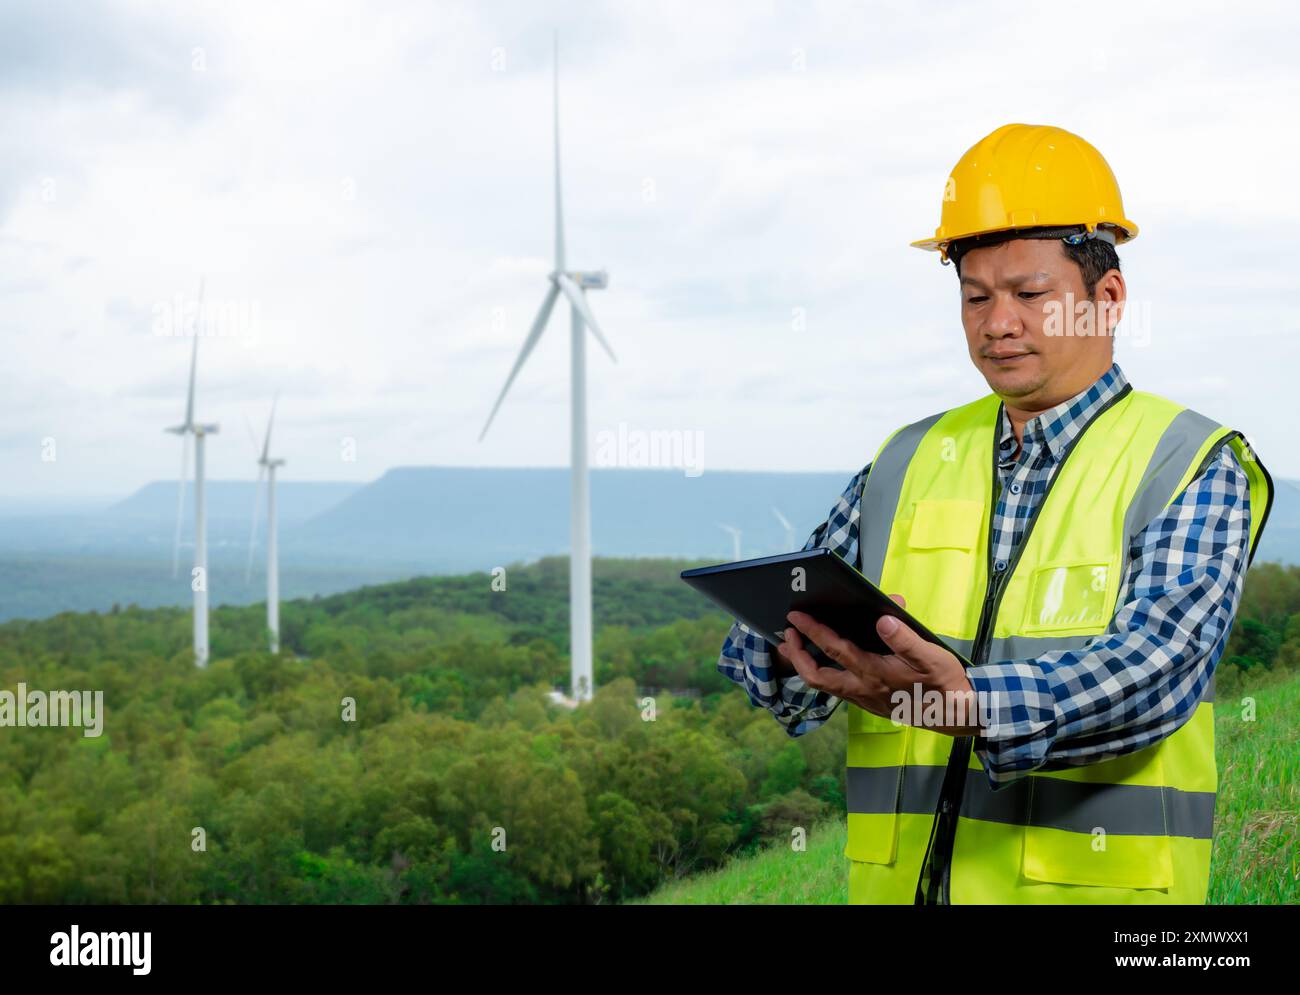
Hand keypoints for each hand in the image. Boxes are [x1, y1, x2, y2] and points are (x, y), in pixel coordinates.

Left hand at [778, 595, 982, 736]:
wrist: (957, 714)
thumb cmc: (944, 683)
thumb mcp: (931, 656)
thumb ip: (905, 639)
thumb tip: (883, 620)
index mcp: (876, 674)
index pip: (835, 650)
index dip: (813, 632)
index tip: (796, 617)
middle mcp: (864, 689)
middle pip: (816, 676)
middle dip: (796, 654)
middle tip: (786, 634)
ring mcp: (864, 699)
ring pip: (824, 685)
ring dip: (805, 665)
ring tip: (793, 646)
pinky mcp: (869, 703)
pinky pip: (836, 689)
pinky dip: (822, 673)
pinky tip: (822, 662)